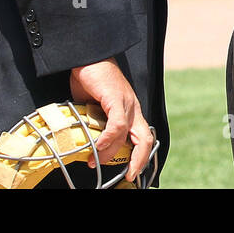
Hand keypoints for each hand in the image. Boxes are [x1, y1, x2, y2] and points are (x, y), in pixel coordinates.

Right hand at [69, 59, 154, 183]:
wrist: (88, 57)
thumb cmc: (91, 80)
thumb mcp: (95, 108)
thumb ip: (97, 124)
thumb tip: (88, 143)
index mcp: (130, 111)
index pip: (142, 137)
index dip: (139, 156)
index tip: (131, 172)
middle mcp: (133, 108)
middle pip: (145, 139)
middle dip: (139, 160)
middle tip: (129, 175)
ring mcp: (126, 103)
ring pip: (128, 135)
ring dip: (110, 153)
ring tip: (94, 162)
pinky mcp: (116, 98)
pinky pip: (116, 125)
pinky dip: (107, 139)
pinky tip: (97, 147)